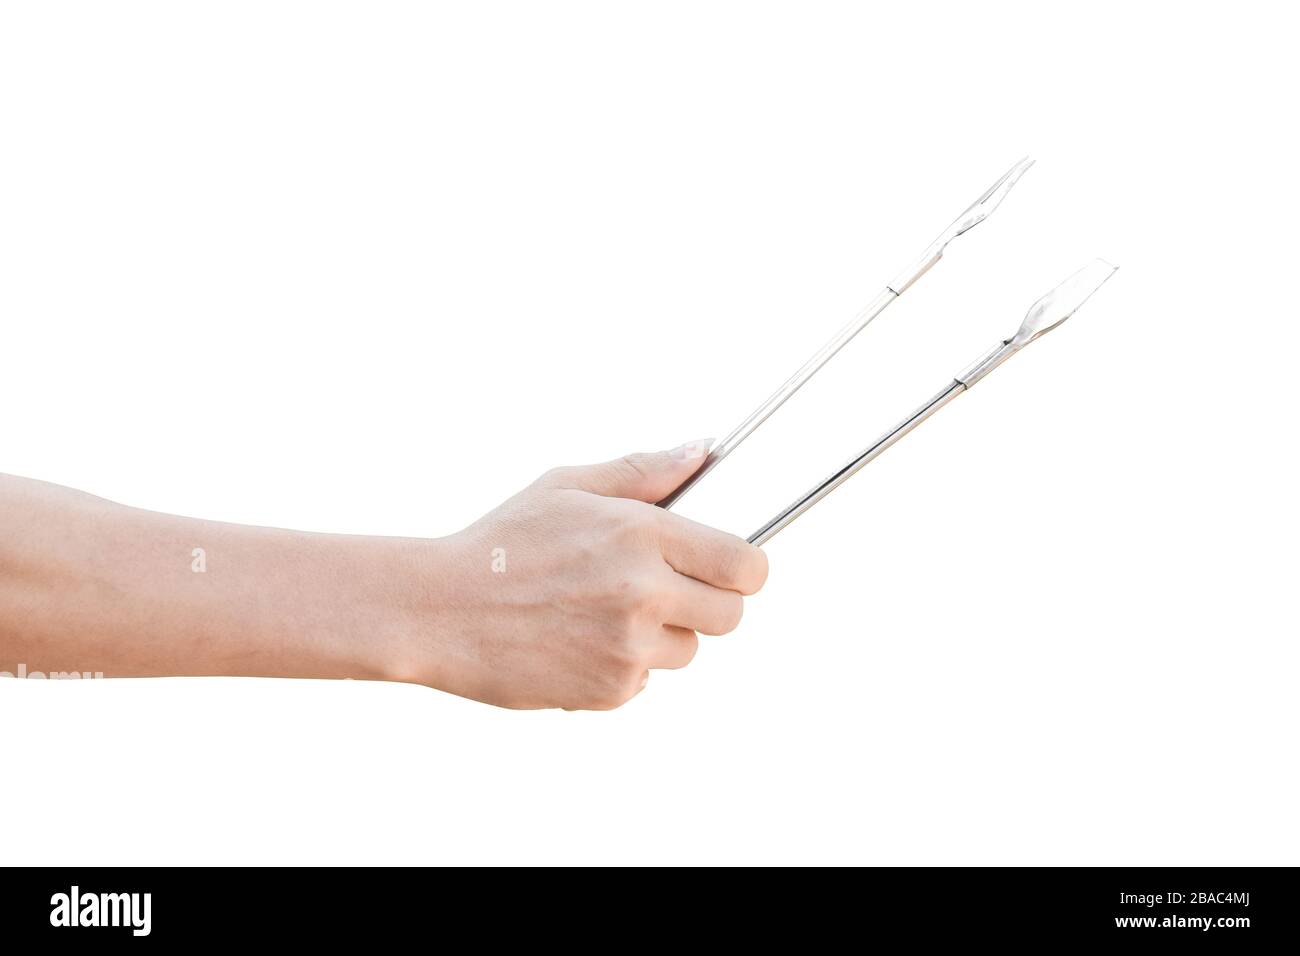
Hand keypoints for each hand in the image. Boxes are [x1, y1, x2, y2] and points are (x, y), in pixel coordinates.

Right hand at [395, 441, 768, 709]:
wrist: (437, 611)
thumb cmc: (500, 542)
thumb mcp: (567, 486)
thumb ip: (643, 471)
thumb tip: (702, 450)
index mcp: (640, 535)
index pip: (745, 565)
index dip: (746, 567)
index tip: (732, 566)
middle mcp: (643, 595)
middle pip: (730, 615)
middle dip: (708, 601)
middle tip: (666, 587)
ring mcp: (627, 649)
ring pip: (687, 650)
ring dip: (663, 635)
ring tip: (605, 611)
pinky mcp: (609, 691)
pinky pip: (646, 680)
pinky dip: (624, 665)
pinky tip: (580, 638)